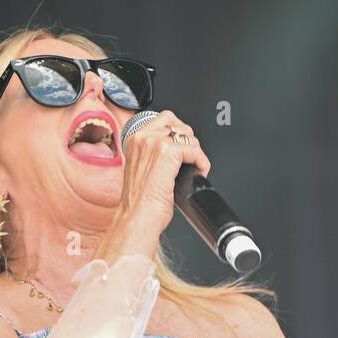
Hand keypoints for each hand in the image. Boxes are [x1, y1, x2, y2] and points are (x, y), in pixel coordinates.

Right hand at [115, 109, 211, 234]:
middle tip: (191, 160)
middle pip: (178, 124)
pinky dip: (202, 161)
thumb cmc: (139, 203)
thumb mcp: (143, 171)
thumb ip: (154, 156)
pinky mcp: (167, 152)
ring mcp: (154, 143)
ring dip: (196, 153)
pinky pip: (195, 149)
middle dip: (189, 142)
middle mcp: (143, 138)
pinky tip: (200, 172)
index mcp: (134, 140)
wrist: (137, 217)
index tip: (184, 150)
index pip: (164, 120)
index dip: (178, 134)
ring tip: (195, 168)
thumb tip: (176, 155)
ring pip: (188, 136)